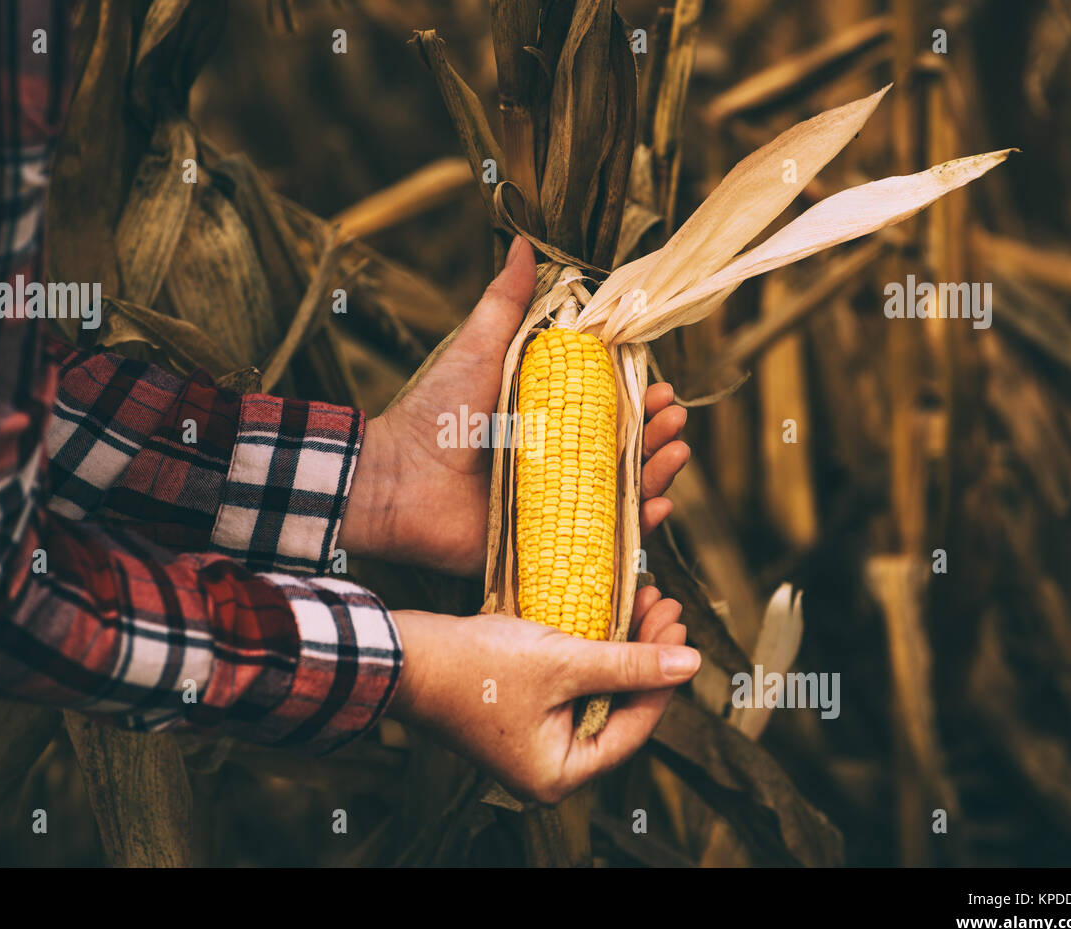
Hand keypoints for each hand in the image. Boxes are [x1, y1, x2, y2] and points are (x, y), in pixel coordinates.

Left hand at [340, 236, 690, 574]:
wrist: (397, 480)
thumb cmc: (435, 413)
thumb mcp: (478, 350)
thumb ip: (505, 303)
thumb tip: (525, 243)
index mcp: (546, 418)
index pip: (611, 409)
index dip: (642, 400)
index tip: (661, 390)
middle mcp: (556, 461)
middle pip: (626, 451)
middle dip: (658, 436)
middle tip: (673, 422)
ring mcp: (554, 505)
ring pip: (622, 493)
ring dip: (658, 476)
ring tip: (673, 455)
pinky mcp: (546, 542)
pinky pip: (600, 541)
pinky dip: (635, 529)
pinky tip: (656, 508)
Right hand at [387, 585, 696, 804]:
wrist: (402, 655)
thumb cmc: (476, 667)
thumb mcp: (562, 661)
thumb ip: (629, 663)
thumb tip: (692, 662)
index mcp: (559, 773)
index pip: (634, 727)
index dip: (663, 676)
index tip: (680, 627)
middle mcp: (548, 764)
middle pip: (618, 707)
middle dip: (644, 653)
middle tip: (666, 605)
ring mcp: (531, 738)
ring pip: (596, 690)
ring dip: (620, 645)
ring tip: (644, 599)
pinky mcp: (519, 710)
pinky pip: (569, 684)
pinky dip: (591, 649)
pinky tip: (609, 614)